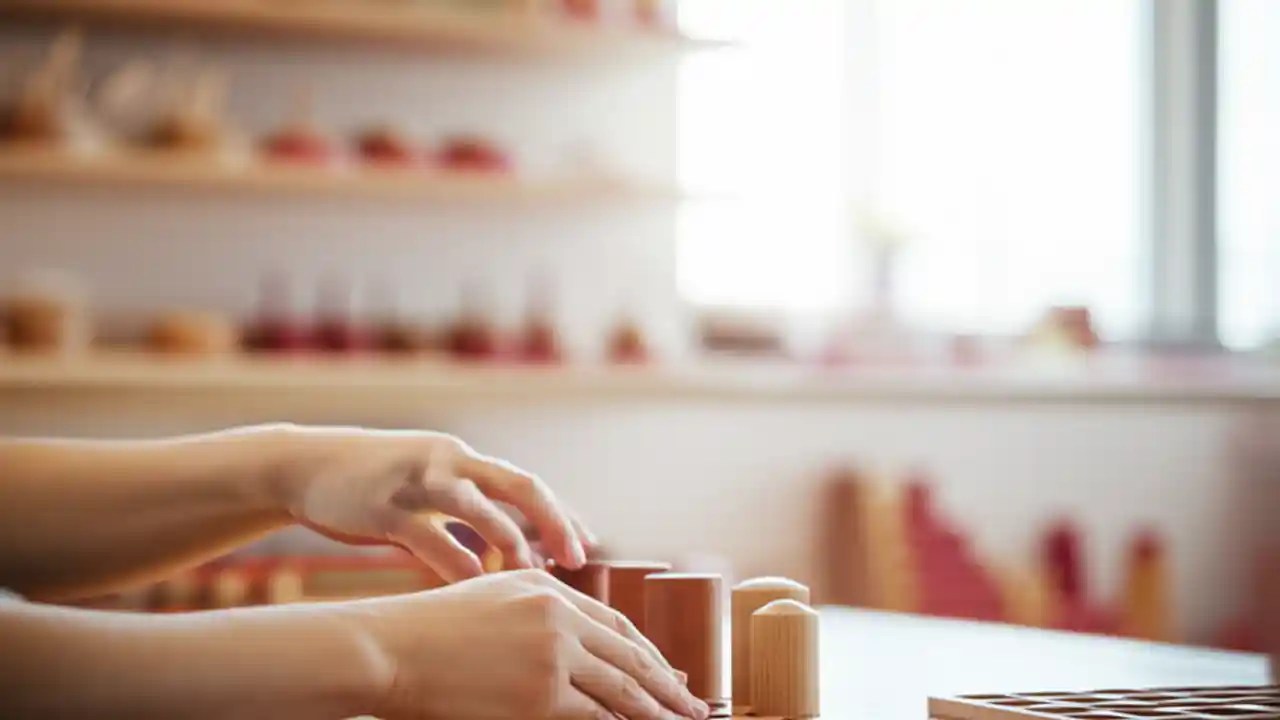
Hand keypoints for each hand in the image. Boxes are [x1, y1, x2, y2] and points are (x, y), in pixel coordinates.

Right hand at [275, 426, 591, 581]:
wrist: (305, 466)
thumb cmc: (376, 485)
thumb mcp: (428, 488)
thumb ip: (469, 510)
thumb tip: (518, 550)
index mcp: (463, 459)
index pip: (527, 483)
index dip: (560, 514)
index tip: (586, 546)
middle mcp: (448, 461)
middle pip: (518, 485)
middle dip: (553, 521)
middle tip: (575, 560)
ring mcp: (415, 480)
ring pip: (476, 505)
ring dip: (509, 541)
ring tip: (530, 575)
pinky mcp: (381, 505)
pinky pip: (427, 535)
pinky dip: (453, 560)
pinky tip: (473, 585)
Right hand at [351, 569, 709, 719]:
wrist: (391, 648)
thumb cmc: (429, 628)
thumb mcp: (492, 598)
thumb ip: (537, 612)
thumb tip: (575, 641)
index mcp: (551, 592)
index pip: (617, 626)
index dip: (648, 653)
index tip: (669, 672)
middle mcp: (561, 619)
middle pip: (631, 656)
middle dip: (667, 686)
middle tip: (695, 706)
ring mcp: (553, 657)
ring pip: (622, 690)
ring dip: (656, 711)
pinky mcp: (540, 697)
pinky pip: (594, 716)